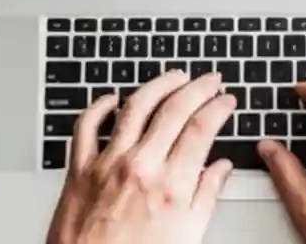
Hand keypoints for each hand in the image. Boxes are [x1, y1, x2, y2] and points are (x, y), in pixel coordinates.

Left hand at [47, 70, 236, 243]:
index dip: (218, 107)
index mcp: (170, 186)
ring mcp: (107, 164)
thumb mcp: (187, 236)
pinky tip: (113, 98)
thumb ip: (206, 197)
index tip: (226, 100)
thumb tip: (221, 170)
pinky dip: (100, 106)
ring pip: (134, 107)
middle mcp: (140, 167)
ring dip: (158, 85)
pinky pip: (86, 126)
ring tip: (174, 77)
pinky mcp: (79, 169)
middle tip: (209, 80)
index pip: (201, 128)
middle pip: (174, 109)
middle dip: (197, 87)